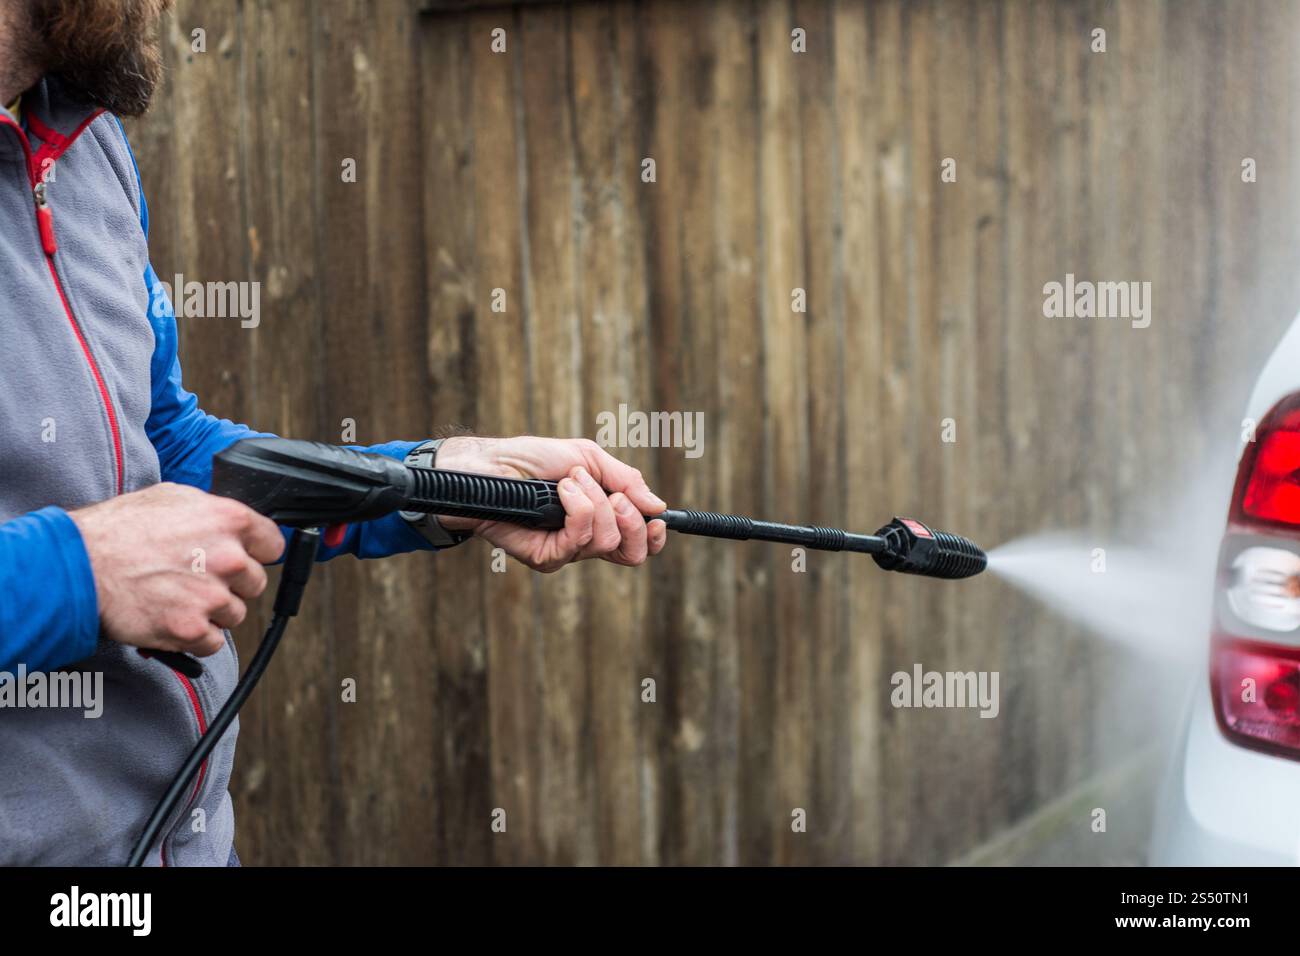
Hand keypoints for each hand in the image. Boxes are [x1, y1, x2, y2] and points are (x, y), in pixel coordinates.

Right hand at [70, 482, 285, 655]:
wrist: (78, 565)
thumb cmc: (119, 528)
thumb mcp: (173, 497)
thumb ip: (213, 512)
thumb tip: (236, 525)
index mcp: (229, 520)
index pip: (274, 545)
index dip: (257, 552)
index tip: (246, 557)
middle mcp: (228, 559)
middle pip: (255, 583)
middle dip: (231, 584)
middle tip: (197, 578)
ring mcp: (211, 597)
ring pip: (235, 614)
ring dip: (212, 611)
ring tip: (178, 596)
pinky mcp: (191, 630)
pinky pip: (213, 642)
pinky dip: (195, 637)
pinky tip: (173, 618)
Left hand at [434, 435, 668, 571]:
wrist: (491, 465)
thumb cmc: (532, 460)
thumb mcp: (588, 458)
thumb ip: (625, 480)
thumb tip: (658, 505)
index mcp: (601, 519)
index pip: (638, 543)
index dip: (654, 536)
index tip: (658, 519)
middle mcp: (586, 540)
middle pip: (632, 553)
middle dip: (632, 522)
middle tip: (614, 496)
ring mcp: (566, 551)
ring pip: (607, 540)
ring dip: (595, 501)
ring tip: (570, 480)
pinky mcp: (547, 557)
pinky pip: (580, 539)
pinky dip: (578, 507)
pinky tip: (561, 490)